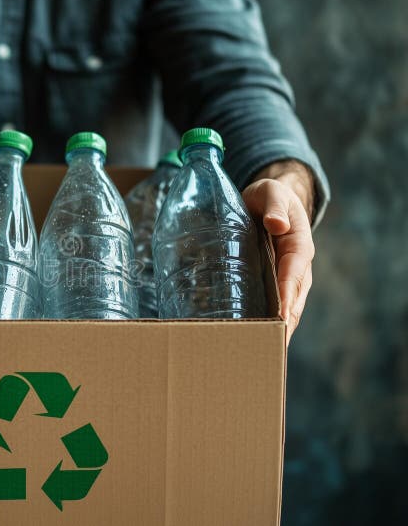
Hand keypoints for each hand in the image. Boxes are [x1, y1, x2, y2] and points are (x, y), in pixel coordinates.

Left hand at [242, 160, 315, 343]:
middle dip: (283, 325)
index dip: (288, 297)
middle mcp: (295, 268)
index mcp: (298, 247)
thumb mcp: (271, 193)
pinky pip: (269, 306)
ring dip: (273, 330)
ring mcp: (282, 279)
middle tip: (269, 348)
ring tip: (258, 352)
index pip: (293, 276)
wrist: (267, 201)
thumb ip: (274, 206)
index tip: (281, 319)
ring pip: (283, 309)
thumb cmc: (269, 197)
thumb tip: (276, 224)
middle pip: (292, 302)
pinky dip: (262, 322)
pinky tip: (247, 338)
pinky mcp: (269, 284)